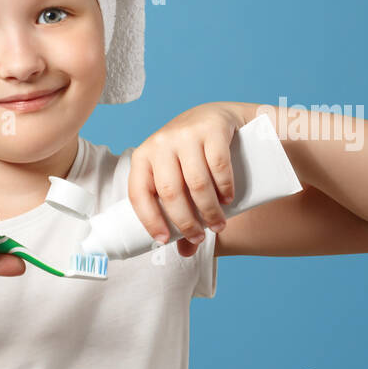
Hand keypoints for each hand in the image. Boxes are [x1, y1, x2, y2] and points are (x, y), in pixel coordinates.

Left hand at [128, 103, 243, 257]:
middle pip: (170, 192)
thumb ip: (181, 212)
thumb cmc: (193, 155)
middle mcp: (161, 143)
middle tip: (200, 237)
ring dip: (209, 210)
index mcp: (143, 157)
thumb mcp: (180, 178)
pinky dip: (224, 187)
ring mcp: (186, 134)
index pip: (138, 193)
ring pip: (196, 182)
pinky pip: (217, 165)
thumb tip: (186, 252)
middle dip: (186, 221)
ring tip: (218, 224)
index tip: (164, 240)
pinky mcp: (212, 128)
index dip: (149, 220)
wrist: (216, 116)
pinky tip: (228, 199)